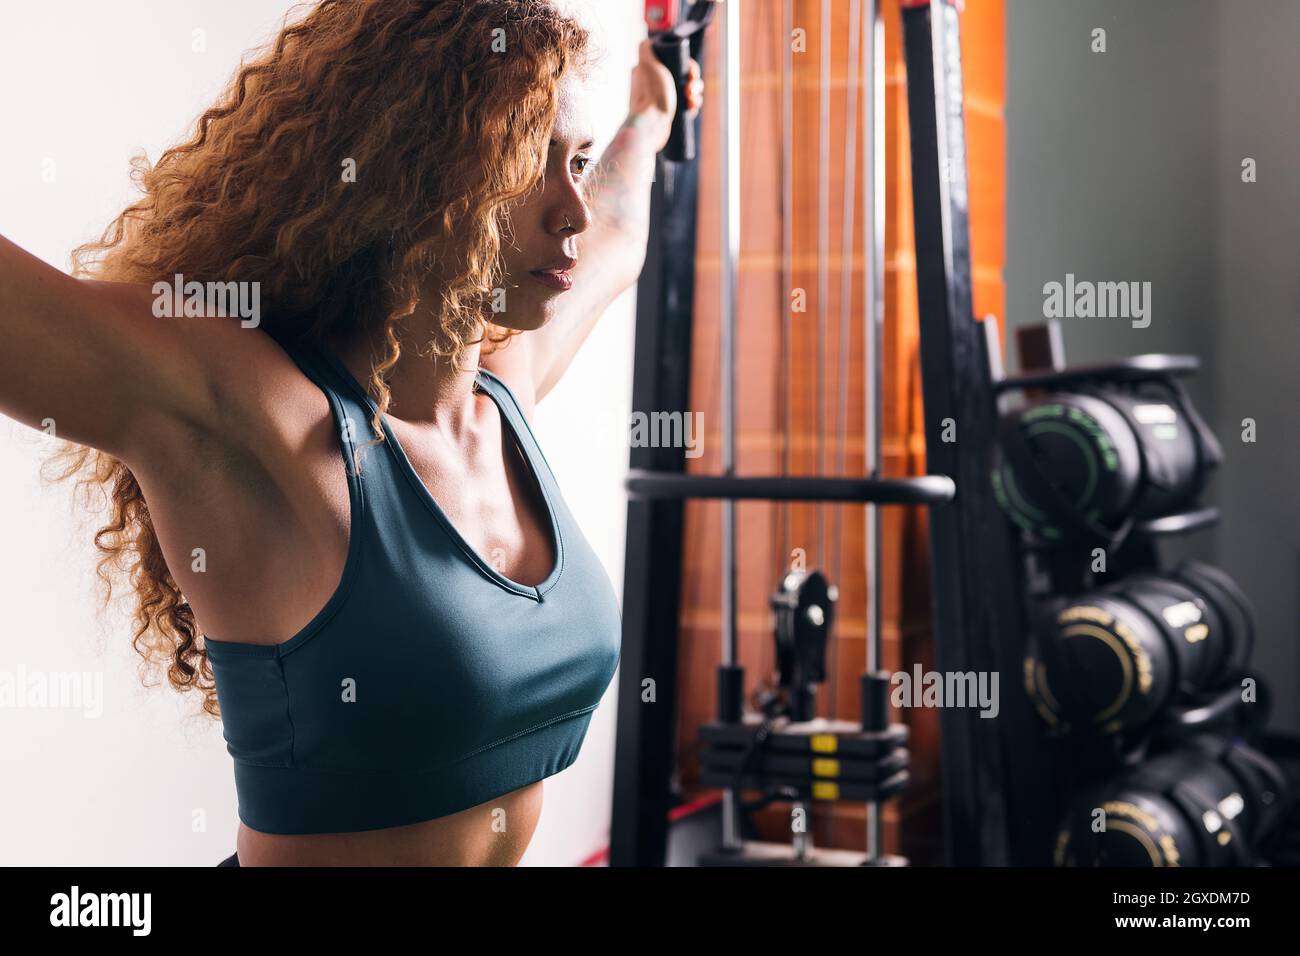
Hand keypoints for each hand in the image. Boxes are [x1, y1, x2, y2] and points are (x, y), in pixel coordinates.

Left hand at [626, 37, 703, 153]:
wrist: (650, 127)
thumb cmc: (650, 97)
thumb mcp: (647, 65)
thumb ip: (646, 49)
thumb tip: (649, 41)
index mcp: (650, 71)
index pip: (675, 62)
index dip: (688, 66)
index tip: (690, 73)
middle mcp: (656, 84)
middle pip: (683, 76)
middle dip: (693, 82)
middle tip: (691, 89)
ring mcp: (662, 99)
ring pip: (688, 91)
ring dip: (696, 94)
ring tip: (692, 102)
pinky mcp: (669, 114)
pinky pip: (687, 106)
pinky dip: (692, 106)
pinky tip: (691, 109)